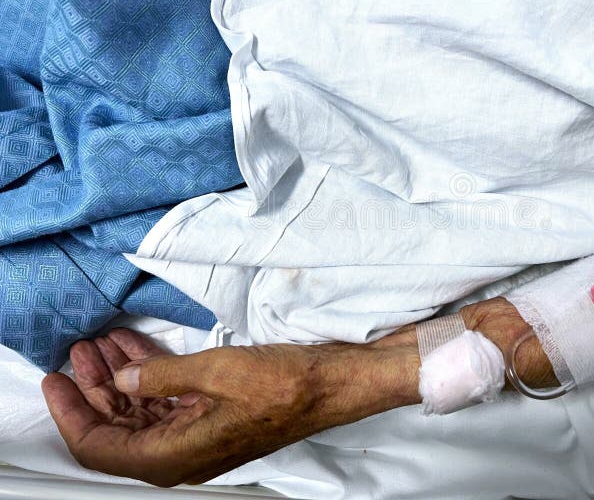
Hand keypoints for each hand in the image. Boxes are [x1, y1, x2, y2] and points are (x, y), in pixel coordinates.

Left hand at [42, 329, 417, 486]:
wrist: (334, 385)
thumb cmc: (283, 383)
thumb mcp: (215, 371)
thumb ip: (160, 376)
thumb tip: (122, 379)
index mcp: (173, 456)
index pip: (99, 445)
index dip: (70, 412)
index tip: (54, 378)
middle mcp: (181, 456)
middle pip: (117, 431)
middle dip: (94, 389)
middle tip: (81, 349)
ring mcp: (199, 439)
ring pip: (142, 417)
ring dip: (122, 380)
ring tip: (106, 343)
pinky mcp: (216, 421)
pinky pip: (168, 407)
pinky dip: (150, 380)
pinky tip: (141, 351)